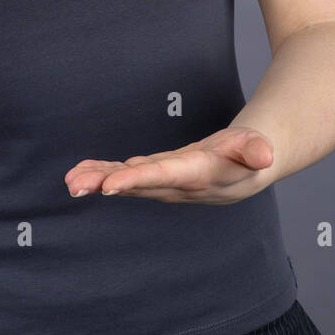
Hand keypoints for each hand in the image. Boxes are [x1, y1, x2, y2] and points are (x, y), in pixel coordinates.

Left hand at [64, 125, 274, 205]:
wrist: (249, 167)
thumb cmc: (251, 153)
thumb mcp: (257, 148)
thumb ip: (256, 150)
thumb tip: (264, 156)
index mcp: (198, 175)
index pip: (163, 177)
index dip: (136, 180)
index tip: (109, 186)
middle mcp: (176, 184)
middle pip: (137, 183)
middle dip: (105, 183)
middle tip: (74, 185)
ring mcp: (165, 182)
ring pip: (127, 181)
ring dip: (98, 180)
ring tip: (70, 180)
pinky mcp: (159, 176)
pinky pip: (127, 176)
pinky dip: (104, 173)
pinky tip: (81, 173)